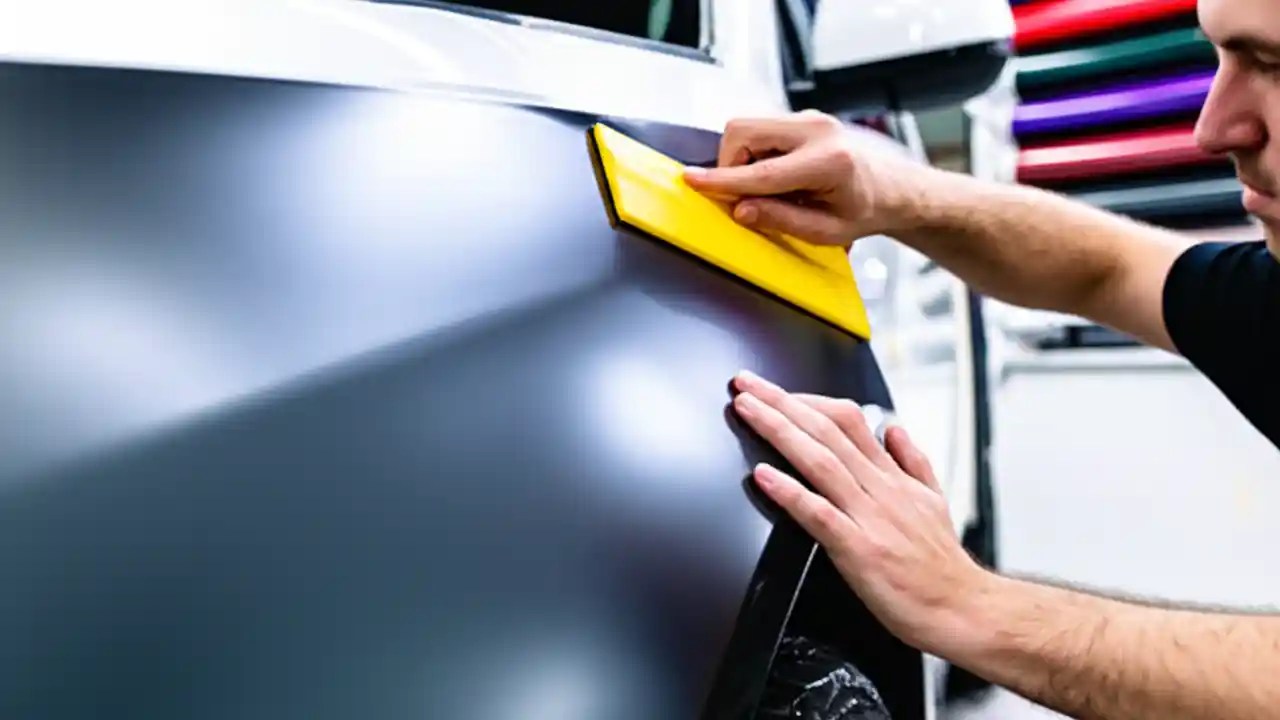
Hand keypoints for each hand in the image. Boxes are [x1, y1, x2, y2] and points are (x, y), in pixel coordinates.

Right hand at [682, 111, 937, 245]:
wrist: (892, 189)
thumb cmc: (863, 213)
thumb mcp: (826, 232)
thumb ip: (781, 220)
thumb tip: (740, 210)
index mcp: (828, 162)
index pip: (762, 172)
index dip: (723, 180)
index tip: (692, 181)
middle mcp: (817, 131)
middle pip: (744, 132)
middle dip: (730, 165)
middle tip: (743, 196)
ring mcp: (809, 118)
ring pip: (746, 127)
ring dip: (741, 159)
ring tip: (766, 187)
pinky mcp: (801, 117)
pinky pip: (759, 130)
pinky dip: (754, 154)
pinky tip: (777, 175)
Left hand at [730, 369, 995, 657]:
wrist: (961, 608)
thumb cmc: (941, 563)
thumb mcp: (935, 499)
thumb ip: (912, 461)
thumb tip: (892, 428)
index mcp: (891, 476)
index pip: (847, 420)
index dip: (808, 399)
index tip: (776, 389)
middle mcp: (879, 487)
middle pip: (826, 430)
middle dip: (782, 402)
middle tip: (746, 383)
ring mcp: (868, 515)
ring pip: (819, 460)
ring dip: (779, 430)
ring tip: (748, 411)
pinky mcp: (858, 548)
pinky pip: (818, 513)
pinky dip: (790, 491)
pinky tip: (763, 475)